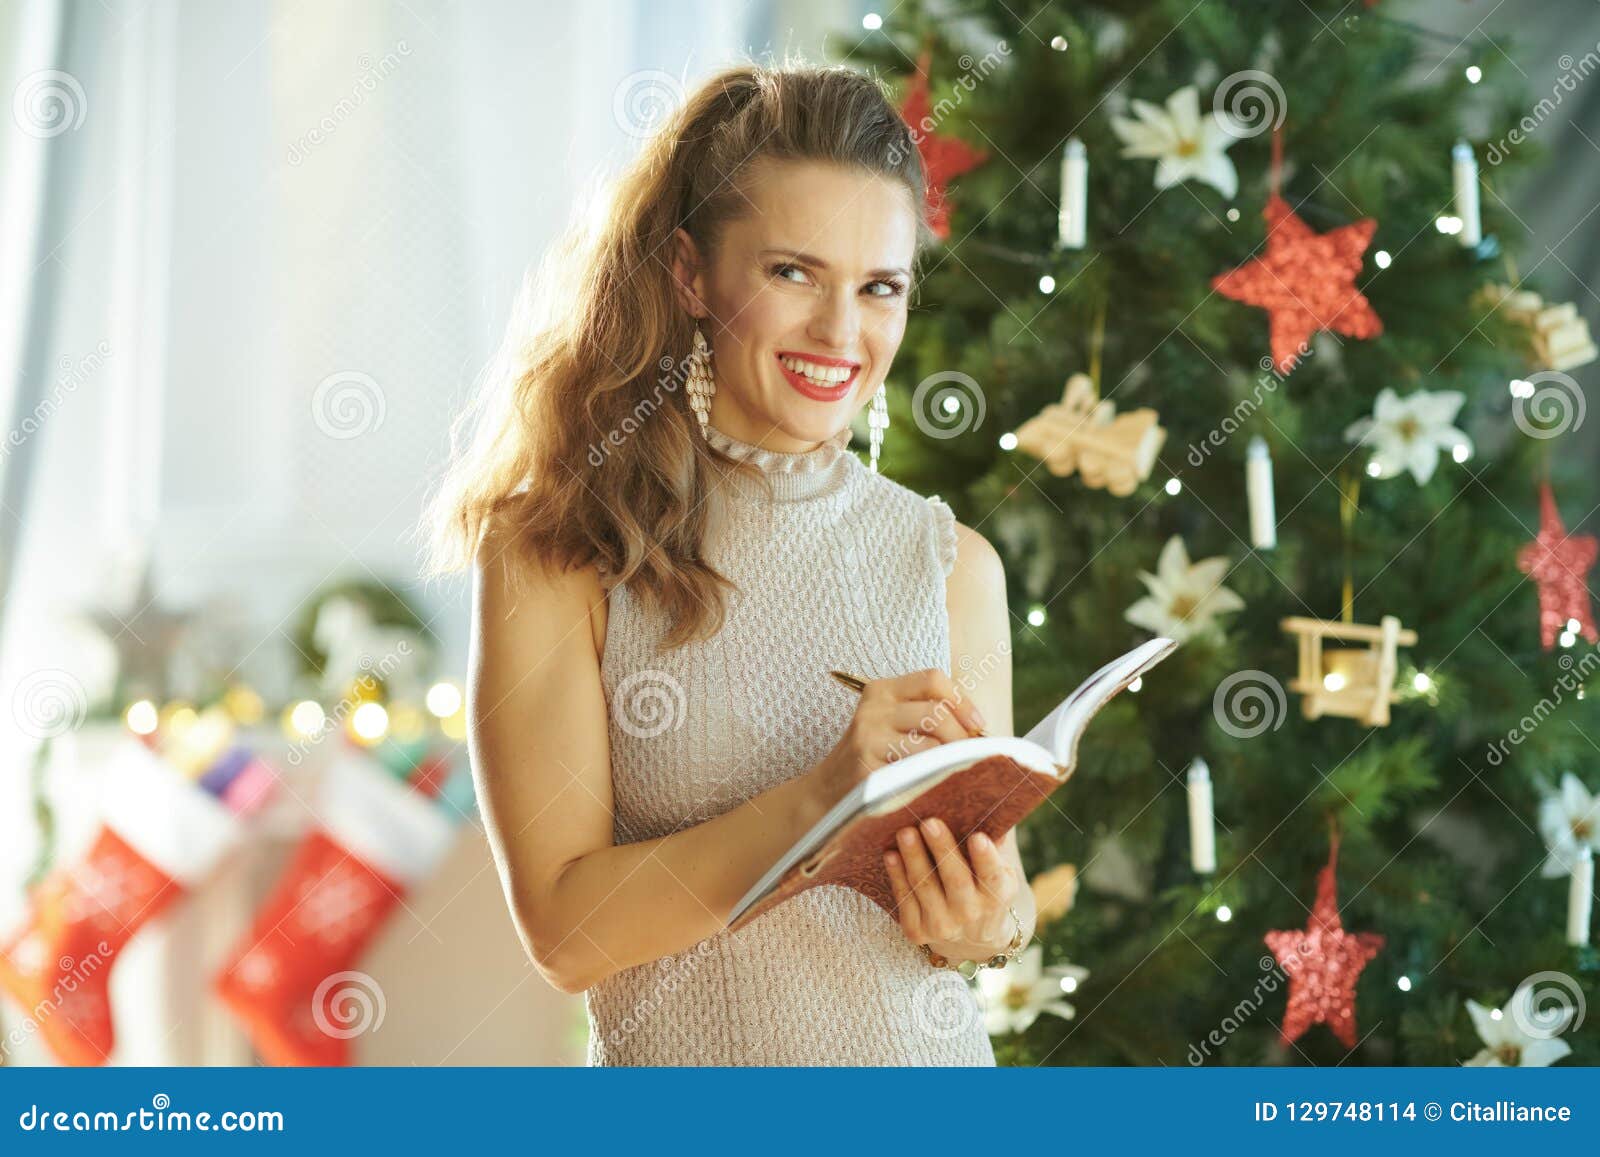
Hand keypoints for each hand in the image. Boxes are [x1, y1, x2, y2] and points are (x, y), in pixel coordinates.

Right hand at [807, 669, 985, 812]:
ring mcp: (868, 737)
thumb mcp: (894, 725)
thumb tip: (979, 730)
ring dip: (950, 760)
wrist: (829, 790)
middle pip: (935, 712)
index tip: (978, 725)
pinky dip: (933, 777)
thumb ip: (928, 717)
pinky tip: (937, 784)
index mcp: (882, 690)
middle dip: (961, 736)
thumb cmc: (874, 757)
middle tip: (972, 757)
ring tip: (957, 771)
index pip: (932, 679)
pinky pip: (915, 771)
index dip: (961, 700)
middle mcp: (874, 708)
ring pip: (929, 743)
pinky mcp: (868, 767)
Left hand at [884, 817, 1019, 957]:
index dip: (986, 859)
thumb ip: (993, 845)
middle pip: (955, 879)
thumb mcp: (998, 871)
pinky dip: (897, 876)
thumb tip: (988, 812)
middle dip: (941, 849)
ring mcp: (943, 926)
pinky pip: (905, 900)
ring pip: (925, 887)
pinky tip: (891, 855)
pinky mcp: (917, 931)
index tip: (977, 838)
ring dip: (913, 858)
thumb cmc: (982, 888)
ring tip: (905, 832)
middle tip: (929, 822)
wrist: (970, 938)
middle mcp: (971, 914)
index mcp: (996, 896)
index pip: (993, 878)